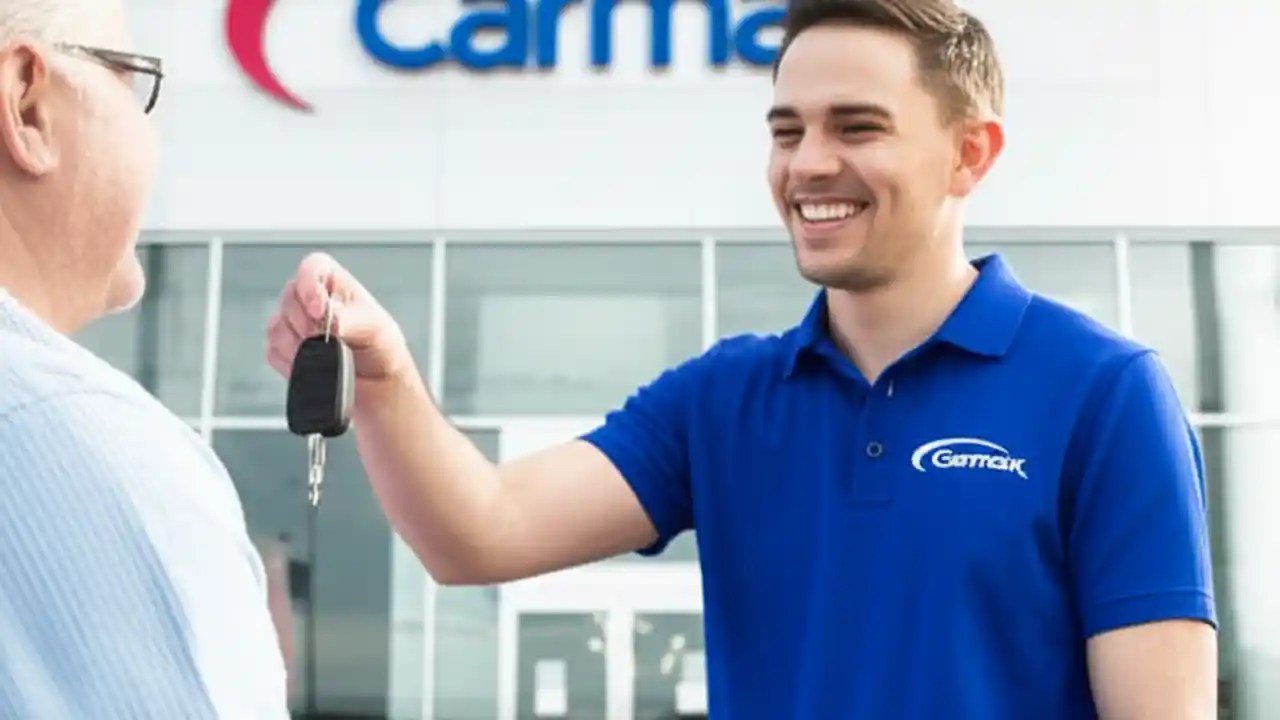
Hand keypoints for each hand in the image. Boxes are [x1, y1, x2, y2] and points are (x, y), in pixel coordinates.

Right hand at [266, 252, 412, 383]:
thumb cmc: (381, 350)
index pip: (312, 267)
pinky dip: (291, 361)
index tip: (319, 310)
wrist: (376, 388)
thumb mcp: (378, 330)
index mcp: (336, 285)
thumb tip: (332, 318)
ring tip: (325, 355)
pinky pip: (273, 351)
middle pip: (289, 297)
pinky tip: (313, 366)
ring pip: (277, 326)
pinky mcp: (284, 349)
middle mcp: (312, 300)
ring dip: (299, 344)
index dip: (309, 285)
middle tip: (326, 340)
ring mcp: (295, 324)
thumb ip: (354, 319)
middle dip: (306, 323)